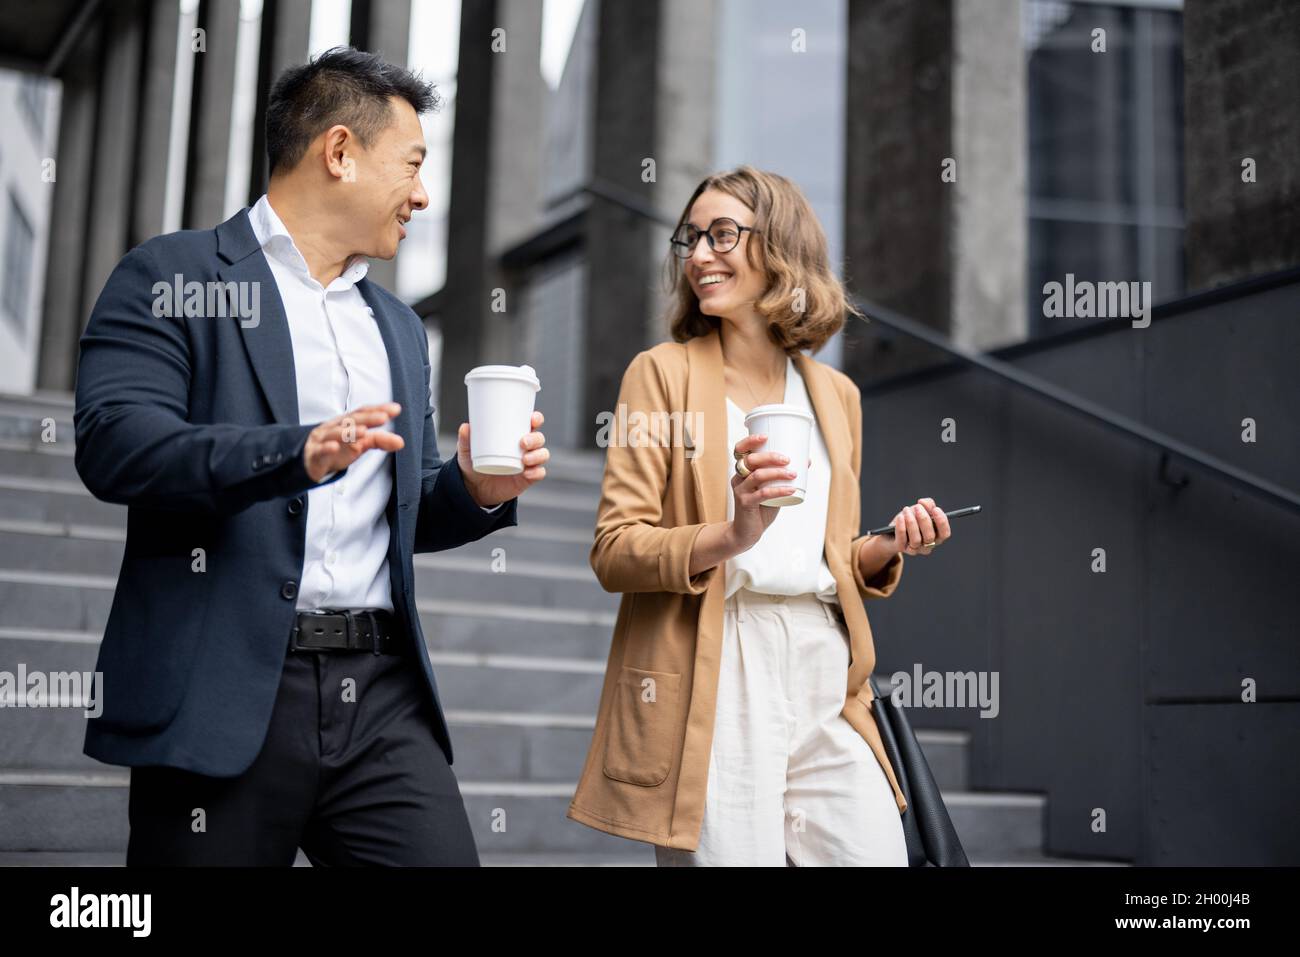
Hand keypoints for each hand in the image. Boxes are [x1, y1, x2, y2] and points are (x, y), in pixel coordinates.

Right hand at [304, 403, 404, 482]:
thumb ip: (379, 441)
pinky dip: (327, 448)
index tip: (395, 409)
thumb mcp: (360, 444)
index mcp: (347, 423)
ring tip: (364, 431)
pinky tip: (334, 447)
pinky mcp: (315, 454)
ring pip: (336, 433)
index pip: (363, 413)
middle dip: (368, 418)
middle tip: (383, 417)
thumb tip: (400, 442)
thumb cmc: (337, 448)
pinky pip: (320, 450)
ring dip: (350, 431)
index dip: (378, 410)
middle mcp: (336, 427)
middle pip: (352, 420)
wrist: (311, 461)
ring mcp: (324, 439)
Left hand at [457, 410, 547, 506]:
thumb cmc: (474, 463)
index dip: (536, 419)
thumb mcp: (467, 451)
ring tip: (524, 460)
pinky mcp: (528, 478)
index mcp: (514, 435)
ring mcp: (528, 463)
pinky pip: (539, 473)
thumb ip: (465, 440)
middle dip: (535, 439)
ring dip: (538, 455)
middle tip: (523, 443)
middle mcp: (525, 448)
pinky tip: (528, 473)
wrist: (475, 488)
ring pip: (542, 455)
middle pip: (539, 438)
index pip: (531, 424)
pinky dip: (537, 472)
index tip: (533, 419)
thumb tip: (465, 427)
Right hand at [727, 433, 796, 550]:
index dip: (749, 441)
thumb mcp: (772, 489)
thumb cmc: (761, 507)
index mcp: (742, 471)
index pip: (739, 450)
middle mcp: (738, 478)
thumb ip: (784, 476)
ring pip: (757, 476)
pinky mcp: (745, 504)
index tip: (765, 436)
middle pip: (750, 460)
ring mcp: (740, 491)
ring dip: (777, 473)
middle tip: (787, 459)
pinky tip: (791, 490)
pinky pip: (762, 494)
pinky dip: (778, 491)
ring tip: (793, 474)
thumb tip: (807, 460)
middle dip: (769, 456)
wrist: (747, 532)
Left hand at [877, 497, 950, 556]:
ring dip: (911, 522)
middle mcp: (927, 545)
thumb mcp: (920, 510)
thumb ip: (927, 504)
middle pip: (930, 536)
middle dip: (924, 519)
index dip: (942, 522)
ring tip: (906, 510)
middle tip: (917, 507)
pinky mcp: (900, 548)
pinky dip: (901, 527)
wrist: (891, 531)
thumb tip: (923, 502)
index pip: (945, 534)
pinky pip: (902, 539)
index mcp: (936, 536)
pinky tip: (900, 517)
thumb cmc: (911, 519)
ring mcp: (914, 549)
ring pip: (916, 540)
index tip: (935, 509)